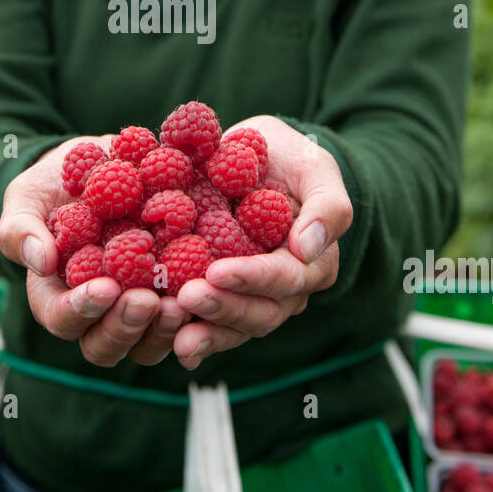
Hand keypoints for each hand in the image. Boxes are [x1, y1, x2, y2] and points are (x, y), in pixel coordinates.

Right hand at [0, 137, 189, 367]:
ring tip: (183, 302)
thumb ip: (21, 228)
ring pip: (148, 344)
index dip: (82, 309)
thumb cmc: (56, 185)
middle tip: (147, 300)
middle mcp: (99, 313)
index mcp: (57, 296)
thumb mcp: (28, 197)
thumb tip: (40, 261)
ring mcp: (137, 307)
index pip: (62, 319)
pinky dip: (198, 315)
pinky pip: (186, 321)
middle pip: (106, 344)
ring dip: (164, 330)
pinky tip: (211, 294)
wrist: (104, 165)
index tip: (105, 286)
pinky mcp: (172, 294)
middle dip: (126, 326)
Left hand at [171, 116, 353, 370]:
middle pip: (259, 314)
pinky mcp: (218, 293)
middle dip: (224, 308)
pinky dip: (184, 331)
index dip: (253, 278)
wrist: (257, 156)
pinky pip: (204, 322)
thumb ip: (326, 206)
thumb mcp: (317, 168)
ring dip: (204, 330)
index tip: (217, 271)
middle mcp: (282, 290)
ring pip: (232, 327)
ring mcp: (249, 296)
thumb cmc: (293, 160)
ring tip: (172, 329)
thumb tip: (307, 249)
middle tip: (187, 297)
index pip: (285, 278)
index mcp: (311, 263)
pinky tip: (165, 335)